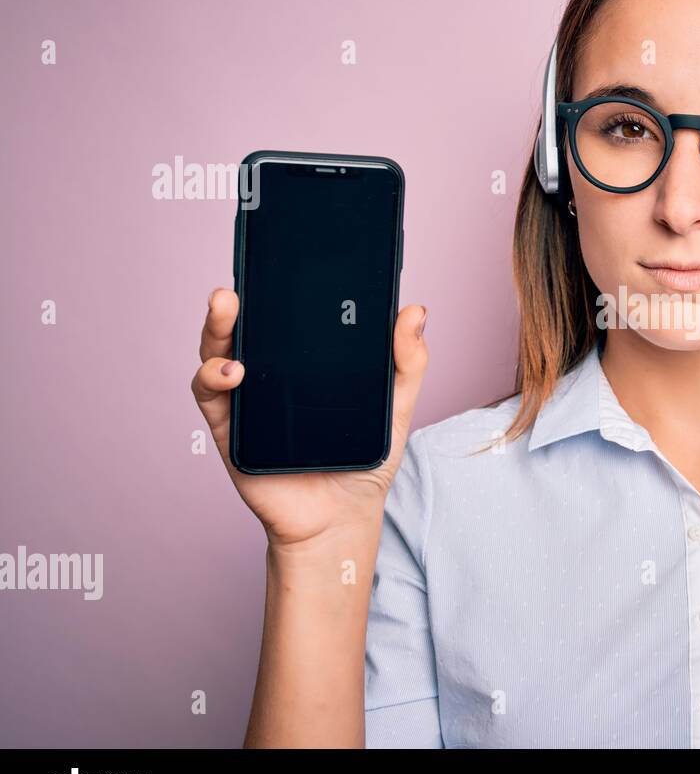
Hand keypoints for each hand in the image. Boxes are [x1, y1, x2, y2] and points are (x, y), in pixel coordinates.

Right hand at [190, 287, 428, 547]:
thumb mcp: (395, 405)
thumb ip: (406, 361)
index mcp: (302, 363)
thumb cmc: (364, 460)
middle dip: (233, 301)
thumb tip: (415, 310)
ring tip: (227, 309)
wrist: (342, 518)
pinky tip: (232, 372)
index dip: (274, 286)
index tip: (276, 255)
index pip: (283, 316)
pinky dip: (213, 379)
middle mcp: (268, 375)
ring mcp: (246, 400)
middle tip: (237, 281)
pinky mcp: (231, 431)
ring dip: (216, 329)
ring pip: (217, 353)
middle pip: (243, 328)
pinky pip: (210, 397)